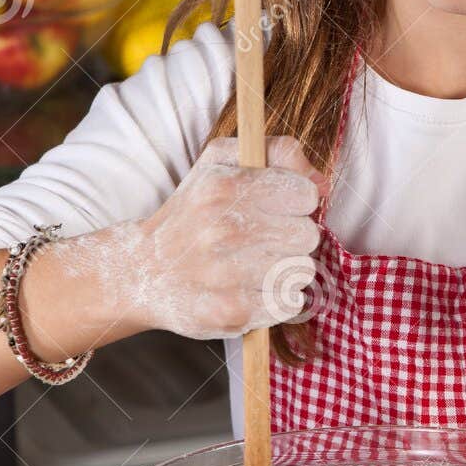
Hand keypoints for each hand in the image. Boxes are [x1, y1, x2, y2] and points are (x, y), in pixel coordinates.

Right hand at [127, 136, 327, 338]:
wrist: (142, 272)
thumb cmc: (193, 213)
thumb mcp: (222, 162)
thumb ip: (278, 153)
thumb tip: (323, 183)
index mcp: (223, 186)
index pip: (305, 194)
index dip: (295, 202)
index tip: (275, 209)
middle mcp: (223, 228)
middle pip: (308, 235)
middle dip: (291, 237)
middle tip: (262, 240)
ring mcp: (227, 274)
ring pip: (303, 270)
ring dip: (286, 269)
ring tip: (254, 266)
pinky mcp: (231, 312)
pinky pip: (291, 303)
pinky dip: (277, 298)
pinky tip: (250, 289)